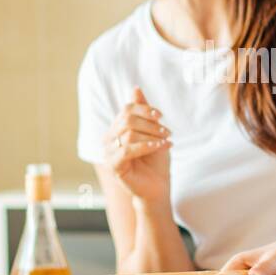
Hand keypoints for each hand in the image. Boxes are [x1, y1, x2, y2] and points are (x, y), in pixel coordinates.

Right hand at [102, 86, 171, 203]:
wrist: (157, 186)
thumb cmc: (155, 160)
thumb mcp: (152, 132)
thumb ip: (143, 112)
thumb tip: (135, 88)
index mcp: (116, 129)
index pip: (126, 110)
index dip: (144, 109)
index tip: (161, 116)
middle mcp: (109, 139)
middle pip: (127, 119)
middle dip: (150, 123)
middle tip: (167, 131)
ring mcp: (108, 153)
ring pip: (129, 133)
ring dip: (151, 135)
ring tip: (166, 140)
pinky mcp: (113, 166)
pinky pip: (126, 150)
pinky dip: (145, 146)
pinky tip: (159, 147)